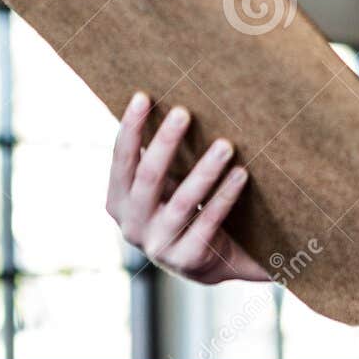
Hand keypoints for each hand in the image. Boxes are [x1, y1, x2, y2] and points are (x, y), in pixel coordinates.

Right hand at [106, 92, 268, 283]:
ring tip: (225, 144)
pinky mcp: (187, 259)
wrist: (206, 262)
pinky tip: (240, 174)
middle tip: (183, 112)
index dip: (130, 128)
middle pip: (147, 177)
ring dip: (204, 171)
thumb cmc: (182, 208)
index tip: (143, 96)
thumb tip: (174, 102)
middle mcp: (132, 225)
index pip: (121, 159)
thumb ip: (157, 156)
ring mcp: (158, 245)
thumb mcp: (162, 186)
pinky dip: (224, 196)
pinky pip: (208, 223)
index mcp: (118, 201)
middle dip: (165, 142)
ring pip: (181, 202)